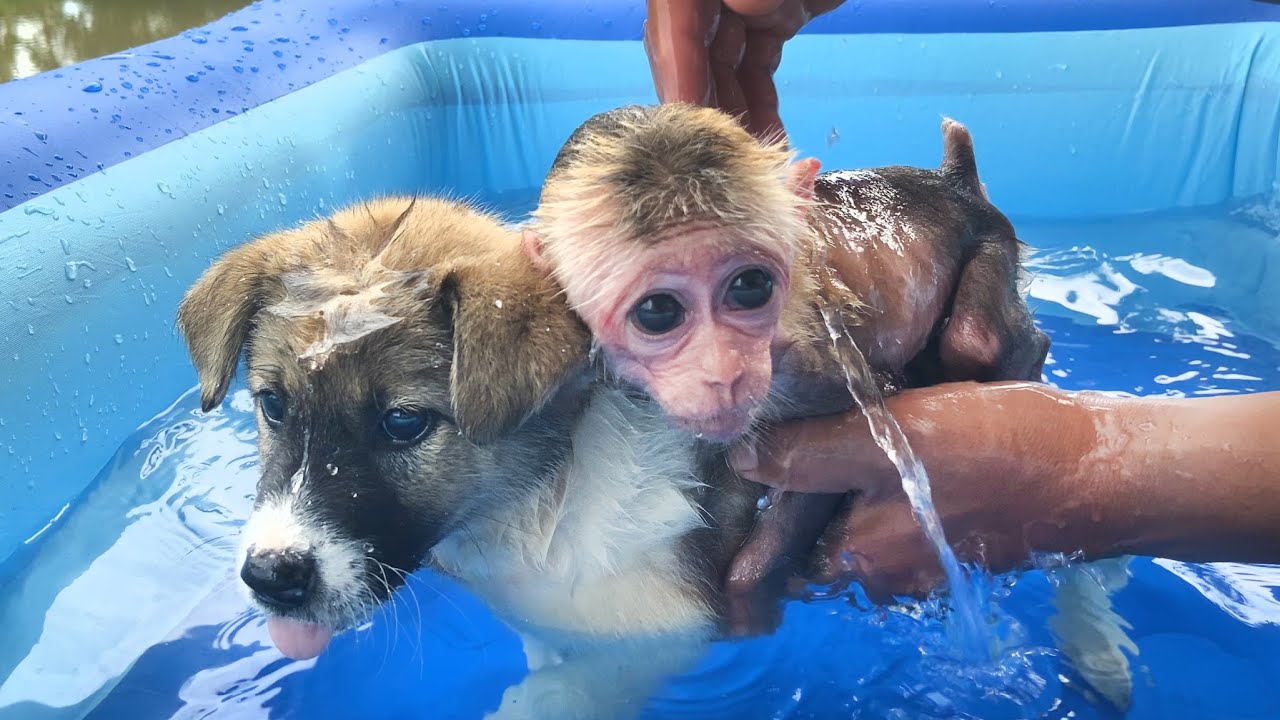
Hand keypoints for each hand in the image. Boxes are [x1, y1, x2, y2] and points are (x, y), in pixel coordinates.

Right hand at [643, 0, 844, 139]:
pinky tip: (770, 139)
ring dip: (733, 114)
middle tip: (715, 157)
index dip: (679, 74)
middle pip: (689, 55)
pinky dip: (761, 102)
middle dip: (702, 107)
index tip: (685, 123)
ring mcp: (738, 6)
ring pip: (723, 69)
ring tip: (747, 160)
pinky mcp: (772, 17)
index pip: (674, 28)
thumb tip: (749, 5)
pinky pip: (756, 67)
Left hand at [730, 382, 1081, 602]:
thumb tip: (740, 458)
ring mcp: (930, 557)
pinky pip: (910, 505)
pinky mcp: (963, 535)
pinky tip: (906, 428)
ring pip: (870, 511)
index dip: (773, 484)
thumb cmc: (995, 448)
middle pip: (827, 524)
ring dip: (861, 470)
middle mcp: (891, 569)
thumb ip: (811, 452)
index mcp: (863, 556)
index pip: (789, 531)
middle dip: (819, 476)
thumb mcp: (890, 437)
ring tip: (859, 413)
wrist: (1103, 467)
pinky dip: (901, 473)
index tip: (766, 436)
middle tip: (812, 415)